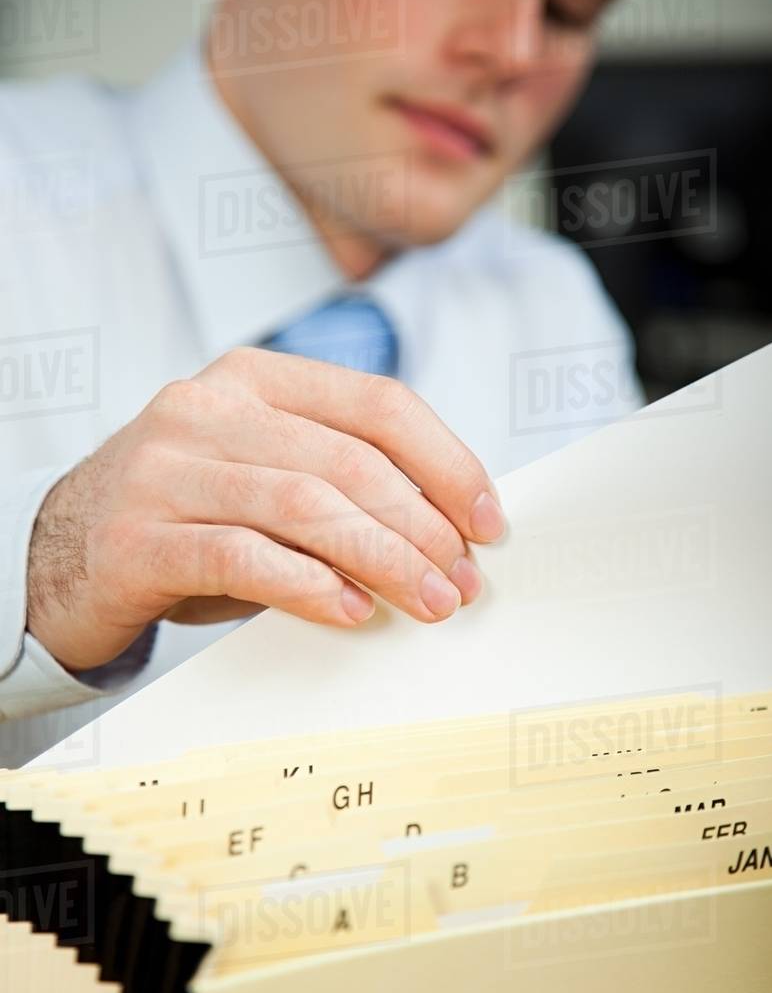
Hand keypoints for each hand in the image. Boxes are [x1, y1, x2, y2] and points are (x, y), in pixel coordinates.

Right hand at [26, 348, 505, 671]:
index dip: (447, 462)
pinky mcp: (138, 535)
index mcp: (255, 379)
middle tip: (463, 581)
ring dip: (384, 560)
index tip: (487, 521)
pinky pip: (244, 557)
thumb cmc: (189, 520)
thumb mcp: (265, 478)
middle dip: (423, 526)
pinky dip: (310, 585)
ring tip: (429, 601)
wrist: (64, 556)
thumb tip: (449, 530)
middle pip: (349, 460)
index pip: (377, 405)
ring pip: (304, 505)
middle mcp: (209, 408)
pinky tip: (352, 613)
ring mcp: (167, 468)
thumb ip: (338, 482)